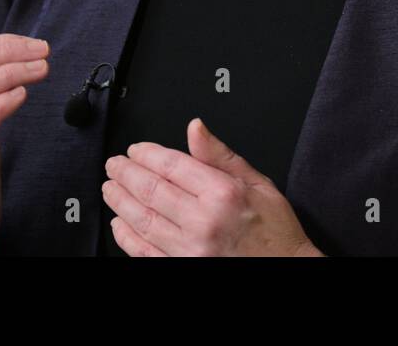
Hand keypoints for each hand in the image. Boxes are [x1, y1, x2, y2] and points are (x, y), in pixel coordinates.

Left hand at [102, 117, 322, 256]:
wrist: (287, 270)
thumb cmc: (274, 230)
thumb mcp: (257, 182)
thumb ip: (221, 155)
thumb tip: (196, 128)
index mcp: (222, 193)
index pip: (172, 165)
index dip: (148, 154)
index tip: (135, 149)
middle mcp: (203, 221)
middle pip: (151, 190)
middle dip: (126, 174)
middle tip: (113, 165)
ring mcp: (191, 249)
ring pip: (143, 220)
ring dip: (120, 201)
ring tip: (110, 187)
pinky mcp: (183, 268)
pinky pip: (145, 252)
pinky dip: (127, 237)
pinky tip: (119, 224)